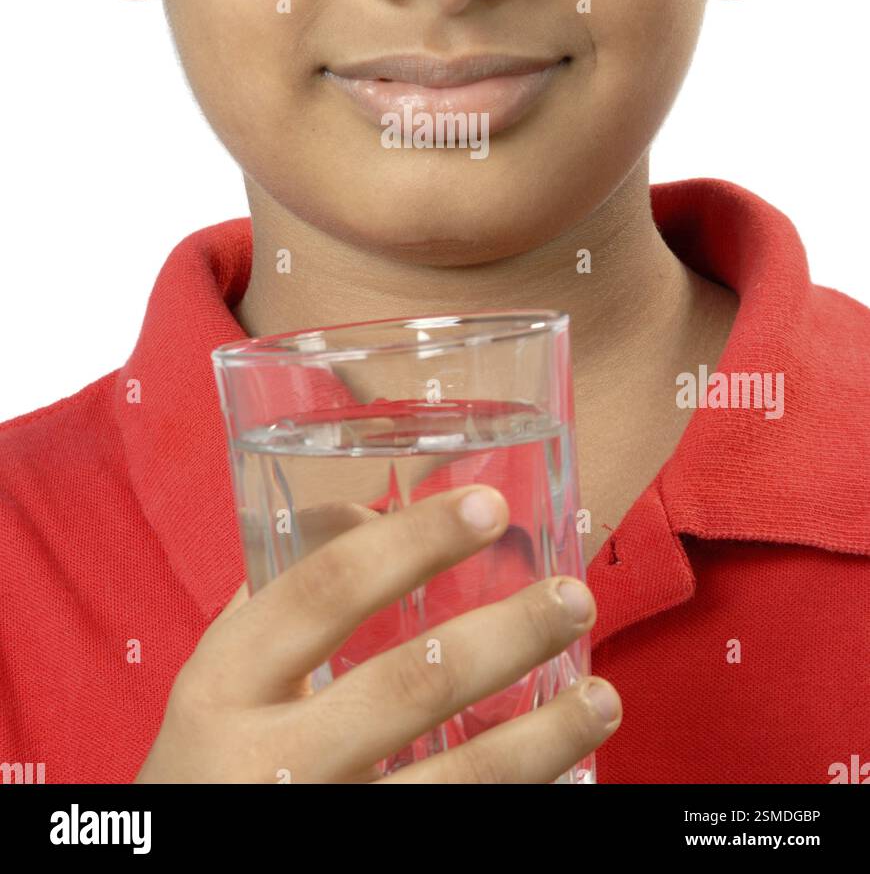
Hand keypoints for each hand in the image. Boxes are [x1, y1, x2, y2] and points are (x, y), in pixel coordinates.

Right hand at [132, 485, 620, 782]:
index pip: (326, 590)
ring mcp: (320, 830)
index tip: (486, 508)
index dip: (412, 541)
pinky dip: (516, 803)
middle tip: (574, 596)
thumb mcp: (216, 684)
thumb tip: (360, 510)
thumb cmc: (205, 766)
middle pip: (408, 686)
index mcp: (222, 687)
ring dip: (541, 739)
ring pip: (453, 786)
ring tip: (603, 697)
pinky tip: (563, 776)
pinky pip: (454, 835)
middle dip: (505, 635)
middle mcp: (269, 764)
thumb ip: (276, 601)